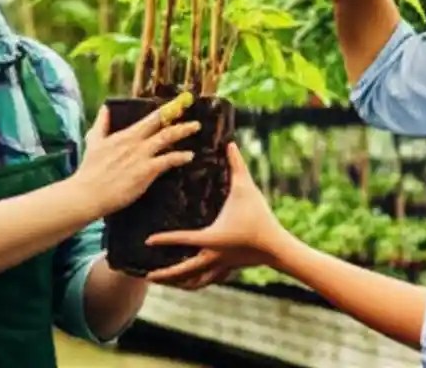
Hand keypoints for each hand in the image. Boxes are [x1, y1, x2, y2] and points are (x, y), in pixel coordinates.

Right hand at [72, 93, 200, 218]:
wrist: (88, 193)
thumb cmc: (89, 170)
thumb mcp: (93, 142)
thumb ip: (101, 124)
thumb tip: (105, 108)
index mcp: (125, 135)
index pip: (149, 118)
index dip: (165, 110)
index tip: (177, 104)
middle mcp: (135, 142)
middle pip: (162, 125)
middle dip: (179, 118)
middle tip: (194, 119)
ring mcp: (141, 156)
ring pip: (167, 139)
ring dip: (182, 132)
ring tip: (195, 129)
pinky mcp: (146, 171)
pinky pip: (168, 160)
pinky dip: (180, 157)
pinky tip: (188, 156)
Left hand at [144, 142, 288, 290]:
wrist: (278, 248)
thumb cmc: (260, 217)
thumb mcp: (247, 188)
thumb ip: (236, 164)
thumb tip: (230, 142)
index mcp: (212, 238)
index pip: (182, 240)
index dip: (163, 240)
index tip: (147, 241)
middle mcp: (213, 256)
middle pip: (183, 271)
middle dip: (165, 275)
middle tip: (147, 276)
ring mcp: (221, 266)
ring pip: (195, 281)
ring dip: (179, 283)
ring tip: (165, 283)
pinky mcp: (229, 270)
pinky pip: (208, 280)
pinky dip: (197, 282)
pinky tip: (190, 282)